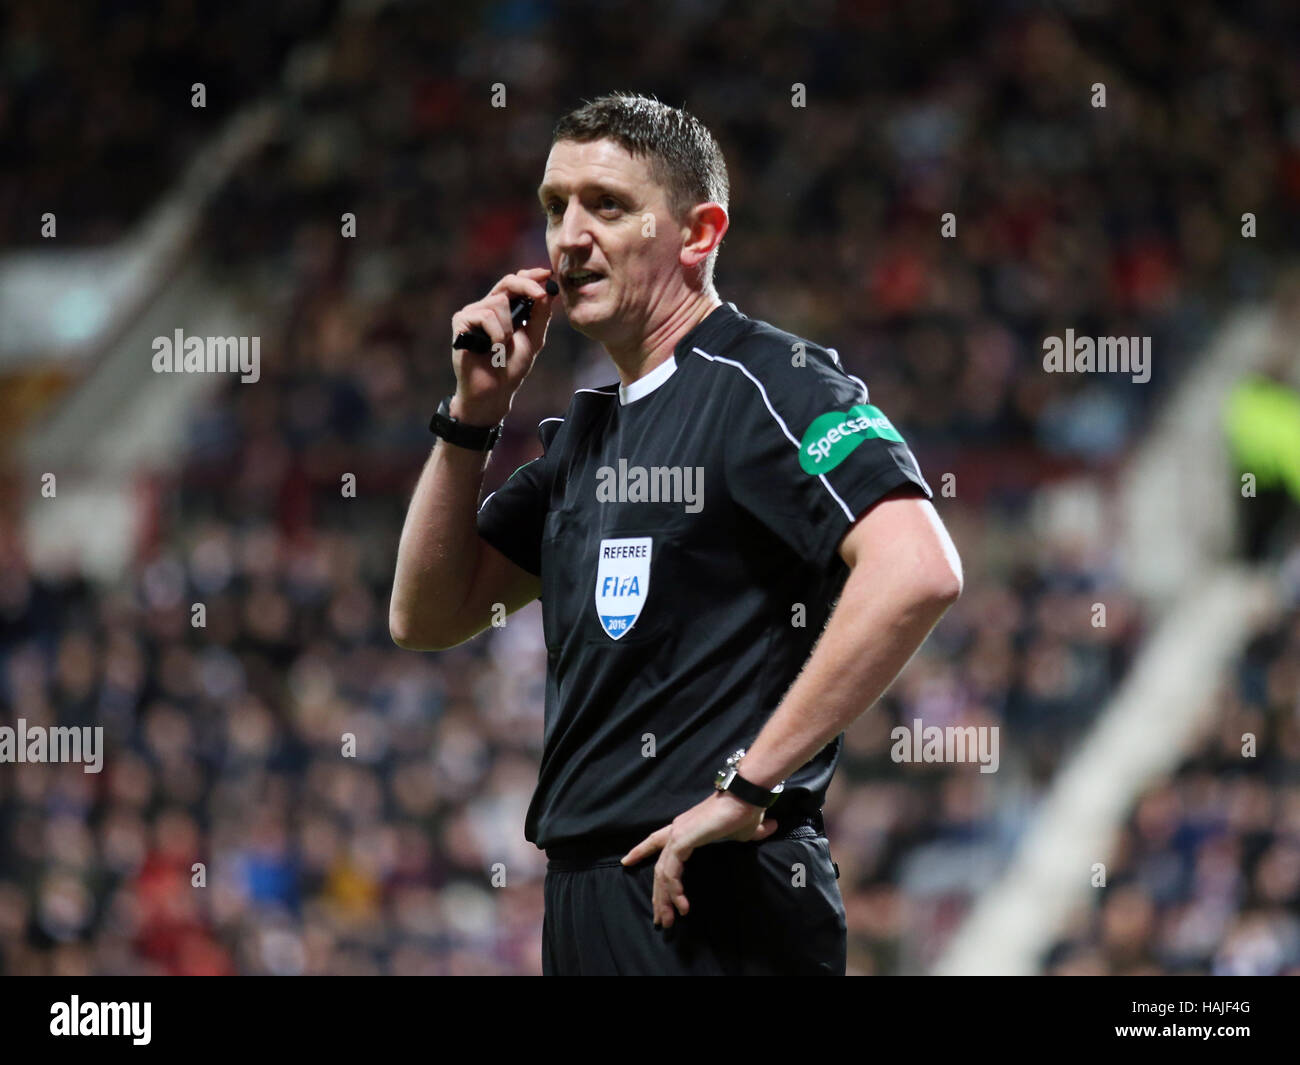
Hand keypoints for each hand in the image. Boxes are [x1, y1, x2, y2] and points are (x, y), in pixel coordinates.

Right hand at [449, 267, 555, 424]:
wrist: (494, 391)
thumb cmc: (511, 367)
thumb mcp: (533, 339)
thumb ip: (540, 315)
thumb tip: (547, 291)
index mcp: (504, 309)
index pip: (516, 283)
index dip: (531, 276)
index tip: (547, 274)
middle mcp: (487, 306)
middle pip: (507, 282)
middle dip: (527, 286)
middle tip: (541, 295)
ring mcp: (473, 313)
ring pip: (499, 302)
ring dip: (508, 328)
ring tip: (502, 346)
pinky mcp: (461, 322)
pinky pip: (486, 316)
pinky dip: (496, 335)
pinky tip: (491, 348)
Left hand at [620, 791, 779, 928]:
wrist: (746, 796)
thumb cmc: (745, 810)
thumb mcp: (745, 830)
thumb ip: (753, 833)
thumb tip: (770, 827)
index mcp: (685, 829)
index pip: (655, 841)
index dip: (641, 850)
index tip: (626, 861)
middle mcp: (676, 831)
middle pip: (659, 867)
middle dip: (658, 895)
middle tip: (661, 919)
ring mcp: (677, 834)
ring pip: (662, 873)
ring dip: (666, 899)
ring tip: (672, 919)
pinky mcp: (682, 840)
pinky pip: (671, 871)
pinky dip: (675, 890)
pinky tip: (682, 905)